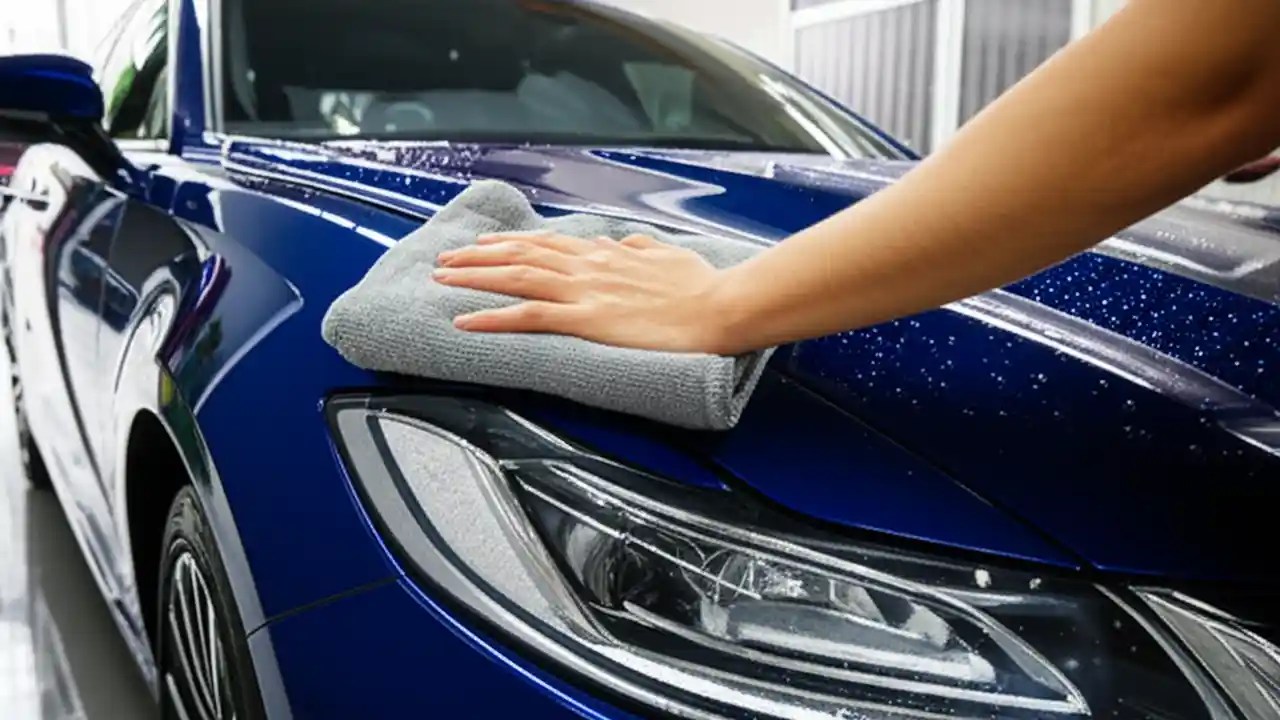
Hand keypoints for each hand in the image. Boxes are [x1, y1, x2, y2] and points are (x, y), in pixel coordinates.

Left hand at [433, 231, 732, 353]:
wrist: (720, 306)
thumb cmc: (703, 287)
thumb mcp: (669, 257)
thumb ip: (641, 249)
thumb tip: (625, 243)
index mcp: (607, 253)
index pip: (547, 242)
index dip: (512, 241)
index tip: (486, 243)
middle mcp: (589, 265)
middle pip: (521, 254)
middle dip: (478, 257)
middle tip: (446, 259)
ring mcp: (585, 291)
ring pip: (516, 277)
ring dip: (475, 278)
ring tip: (442, 280)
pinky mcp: (588, 320)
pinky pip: (529, 316)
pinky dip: (493, 317)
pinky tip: (467, 320)